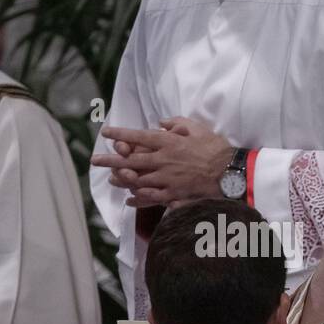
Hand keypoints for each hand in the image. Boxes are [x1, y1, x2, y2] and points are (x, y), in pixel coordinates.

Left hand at [91, 117, 233, 204]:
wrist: (230, 173)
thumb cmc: (214, 147)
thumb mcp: (196, 127)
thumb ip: (176, 123)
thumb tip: (161, 123)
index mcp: (168, 142)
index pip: (138, 136)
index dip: (120, 134)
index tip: (106, 133)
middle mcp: (163, 161)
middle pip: (131, 160)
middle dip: (110, 160)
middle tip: (94, 160)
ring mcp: (166, 179)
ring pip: (137, 180)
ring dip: (121, 179)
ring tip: (110, 179)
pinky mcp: (173, 195)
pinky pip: (151, 198)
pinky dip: (138, 199)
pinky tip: (129, 200)